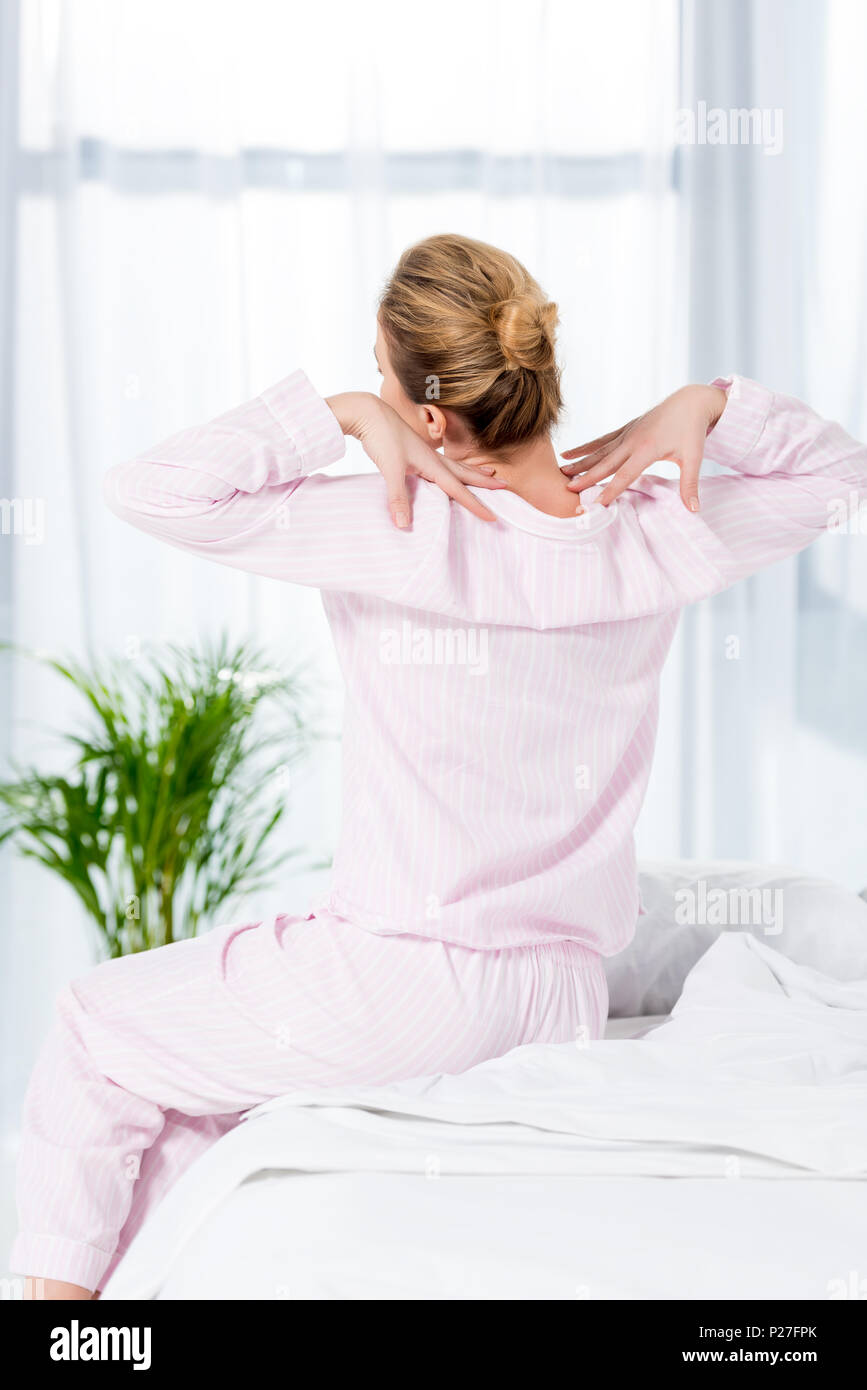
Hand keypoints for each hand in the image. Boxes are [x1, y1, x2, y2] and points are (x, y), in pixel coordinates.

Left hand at [326, 392, 504, 527]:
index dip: (476, 505)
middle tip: (506, 485)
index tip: (492, 518)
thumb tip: (404, 525)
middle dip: (485, 481)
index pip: (458, 490)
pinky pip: (441, 465)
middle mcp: (432, 458)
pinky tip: (448, 471)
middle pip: (465, 473)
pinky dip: (452, 470)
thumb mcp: (390, 470)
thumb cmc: (381, 437)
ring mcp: (424, 454)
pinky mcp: (415, 452)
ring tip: (488, 474)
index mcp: (432, 464)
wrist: (368, 413)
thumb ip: (398, 497)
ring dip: (472, 473)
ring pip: (455, 467)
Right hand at [560, 384, 727, 511]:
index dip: (611, 490)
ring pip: (598, 451)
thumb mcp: (694, 457)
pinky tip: (568, 453)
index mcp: (647, 449)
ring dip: (579, 462)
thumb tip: (693, 510)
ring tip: (561, 471)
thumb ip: (690, 484)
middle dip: (586, 477)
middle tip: (567, 489)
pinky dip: (585, 447)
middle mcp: (632, 441)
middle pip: (605, 463)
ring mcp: (627, 433)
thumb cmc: (693, 430)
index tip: (597, 504)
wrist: (691, 400)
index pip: (625, 475)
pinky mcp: (626, 429)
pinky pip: (602, 440)